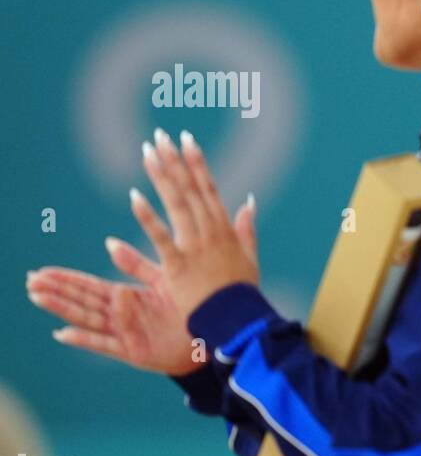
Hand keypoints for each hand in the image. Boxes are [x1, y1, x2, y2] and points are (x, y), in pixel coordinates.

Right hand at [28, 238, 199, 375]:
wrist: (213, 335)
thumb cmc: (188, 309)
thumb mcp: (161, 280)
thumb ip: (136, 265)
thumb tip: (109, 243)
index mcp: (127, 299)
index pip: (90, 287)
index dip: (66, 280)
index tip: (41, 271)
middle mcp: (122, 317)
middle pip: (83, 301)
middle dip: (57, 292)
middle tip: (31, 282)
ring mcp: (126, 334)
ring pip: (88, 319)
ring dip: (63, 309)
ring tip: (38, 298)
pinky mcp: (134, 351)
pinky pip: (106, 343)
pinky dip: (85, 339)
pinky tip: (63, 333)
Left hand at [133, 128, 259, 322]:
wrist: (236, 319)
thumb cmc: (241, 291)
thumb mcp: (250, 257)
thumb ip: (247, 228)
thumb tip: (249, 202)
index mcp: (226, 228)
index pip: (209, 187)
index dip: (198, 162)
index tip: (188, 139)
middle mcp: (210, 231)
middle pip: (190, 189)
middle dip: (174, 160)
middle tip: (160, 136)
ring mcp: (194, 246)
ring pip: (176, 204)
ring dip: (161, 176)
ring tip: (148, 153)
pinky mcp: (178, 264)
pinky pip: (160, 236)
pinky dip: (147, 217)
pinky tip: (134, 197)